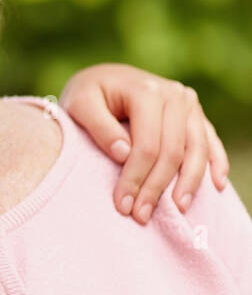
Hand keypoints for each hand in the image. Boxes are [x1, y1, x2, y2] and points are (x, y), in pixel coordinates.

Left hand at [60, 63, 229, 223]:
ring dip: (189, 183)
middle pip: (173, 151)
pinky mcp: (196, 114)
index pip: (147, 145)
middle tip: (142, 215)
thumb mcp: (79, 103)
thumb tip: (123, 154)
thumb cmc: (87, 94)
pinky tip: (216, 185)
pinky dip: (216, 163)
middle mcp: (174, 95)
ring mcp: (189, 103)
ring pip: (197, 150)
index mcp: (146, 91)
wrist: (103, 78)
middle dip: (157, 187)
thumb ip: (99, 127)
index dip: (136, 178)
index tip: (123, 205)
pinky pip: (210, 141)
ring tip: (178, 209)